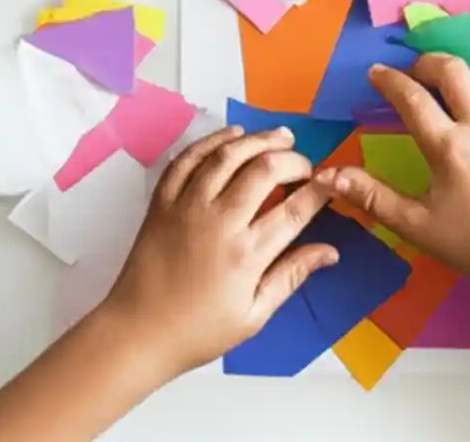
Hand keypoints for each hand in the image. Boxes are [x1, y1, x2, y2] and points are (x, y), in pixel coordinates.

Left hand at [98, 126, 339, 378]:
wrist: (136, 332)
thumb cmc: (198, 331)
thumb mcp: (254, 315)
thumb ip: (292, 276)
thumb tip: (330, 252)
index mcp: (247, 254)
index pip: (295, 210)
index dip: (320, 189)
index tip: (333, 181)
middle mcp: (219, 222)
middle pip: (264, 170)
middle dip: (293, 159)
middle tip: (305, 164)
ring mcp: (187, 207)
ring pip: (228, 155)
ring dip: (258, 140)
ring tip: (280, 136)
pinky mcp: (162, 202)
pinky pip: (188, 159)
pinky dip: (212, 141)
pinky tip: (233, 136)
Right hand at [331, 31, 469, 292]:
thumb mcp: (417, 226)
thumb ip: (372, 197)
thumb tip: (329, 175)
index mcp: (447, 149)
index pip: (409, 100)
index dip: (388, 82)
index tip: (376, 75)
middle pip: (446, 75)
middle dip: (420, 67)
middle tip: (408, 77)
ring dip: (454, 64)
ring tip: (438, 66)